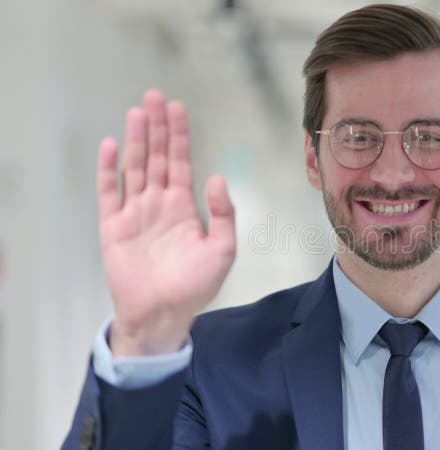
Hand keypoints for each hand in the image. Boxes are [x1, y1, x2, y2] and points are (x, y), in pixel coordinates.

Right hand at [97, 90, 235, 356]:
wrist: (163, 313)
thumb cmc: (195, 285)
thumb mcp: (222, 249)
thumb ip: (224, 214)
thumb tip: (219, 178)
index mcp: (183, 206)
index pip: (180, 162)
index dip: (178, 135)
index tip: (176, 108)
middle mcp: (158, 203)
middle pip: (156, 157)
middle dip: (156, 127)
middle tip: (154, 97)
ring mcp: (134, 212)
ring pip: (134, 167)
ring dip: (136, 140)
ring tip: (137, 112)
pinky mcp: (113, 226)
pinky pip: (109, 192)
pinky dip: (109, 169)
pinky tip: (112, 145)